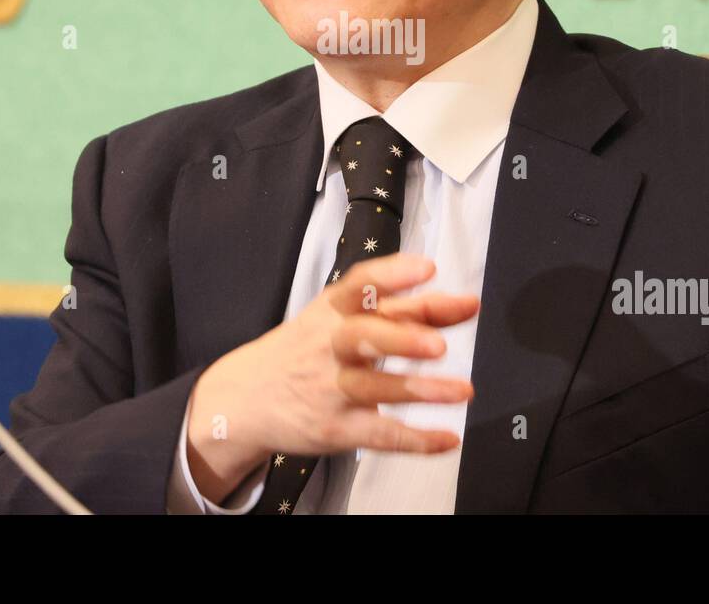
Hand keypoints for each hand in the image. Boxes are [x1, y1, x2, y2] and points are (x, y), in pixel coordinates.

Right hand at [186, 252, 478, 501]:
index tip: (428, 269)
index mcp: (334, 310)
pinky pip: (377, 433)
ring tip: (463, 390)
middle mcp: (330, 345)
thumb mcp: (337, 319)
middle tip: (439, 344)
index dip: (393, 275)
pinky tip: (447, 439)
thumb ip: (400, 310)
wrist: (245, 397)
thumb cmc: (306, 350)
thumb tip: (461, 303)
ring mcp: (330, 388)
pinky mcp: (334, 428)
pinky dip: (415, 439)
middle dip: (401, 339)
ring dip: (420, 390)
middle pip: (363, 336)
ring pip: (374, 387)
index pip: (361, 286)